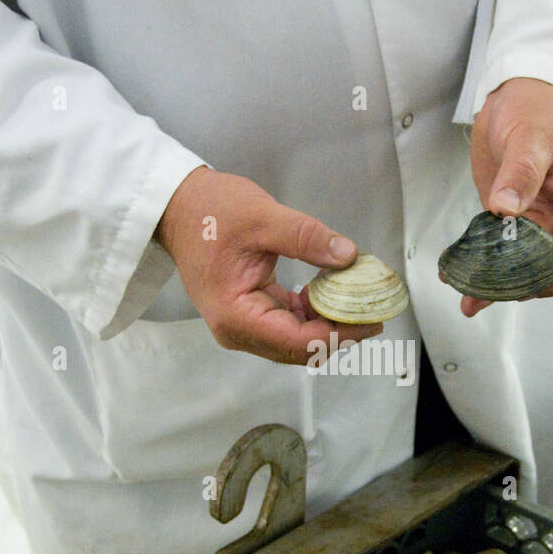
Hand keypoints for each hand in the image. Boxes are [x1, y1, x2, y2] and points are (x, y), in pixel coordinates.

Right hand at [156, 166, 381, 363]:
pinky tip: (332, 293)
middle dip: (339, 332)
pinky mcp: (249, 313)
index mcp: (236, 316)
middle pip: (300, 348)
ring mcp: (242, 325)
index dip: (340, 334)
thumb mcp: (263, 217)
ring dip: (329, 324)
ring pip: (297, 340)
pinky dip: (313, 313)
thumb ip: (307, 238)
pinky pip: (288, 325)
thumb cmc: (209, 211)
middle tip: (374, 310)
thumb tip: (348, 256)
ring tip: (359, 300)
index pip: (298, 341)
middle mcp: (237, 330)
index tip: (371, 319)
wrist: (178, 205)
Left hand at [464, 77, 552, 316]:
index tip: (531, 278)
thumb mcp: (532, 136)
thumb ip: (522, 172)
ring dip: (498, 285)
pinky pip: (499, 255)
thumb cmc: (540, 111)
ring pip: (524, 271)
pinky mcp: (511, 226)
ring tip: (468, 295)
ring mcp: (540, 228)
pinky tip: (457, 278)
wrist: (518, 99)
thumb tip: (506, 207)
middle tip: (488, 289)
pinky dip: (480, 269)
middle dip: (523, 285)